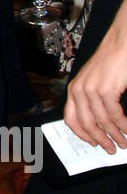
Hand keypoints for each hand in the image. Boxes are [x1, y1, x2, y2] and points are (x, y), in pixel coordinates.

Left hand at [64, 15, 126, 152]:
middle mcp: (79, 91)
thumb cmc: (111, 63)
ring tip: (123, 142)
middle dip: (100, 140)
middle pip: (86, 124)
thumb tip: (99, 125)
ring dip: (115, 135)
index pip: (71, 119)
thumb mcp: (94, 82)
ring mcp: (91, 90)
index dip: (82, 135)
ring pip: (102, 121)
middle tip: (111, 149)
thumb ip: (91, 100)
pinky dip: (124, 125)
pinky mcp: (106, 90)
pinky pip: (115, 115)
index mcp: (74, 90)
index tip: (92, 143)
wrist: (121, 44)